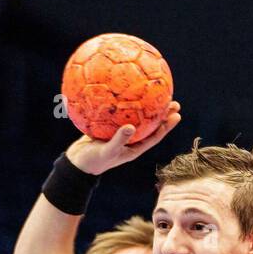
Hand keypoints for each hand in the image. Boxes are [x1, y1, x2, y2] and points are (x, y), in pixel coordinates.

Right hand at [65, 103, 181, 175]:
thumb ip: (118, 140)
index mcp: (134, 148)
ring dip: (145, 107)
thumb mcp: (107, 152)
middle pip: (150, 125)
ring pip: (136, 117)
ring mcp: (120, 133)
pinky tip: (122, 91)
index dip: (166, 126)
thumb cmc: (93, 161)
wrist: (76, 162)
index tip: (177, 115)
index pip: (155, 136)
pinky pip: (118, 114)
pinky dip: (122, 104)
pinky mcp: (108, 127)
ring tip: (153, 93)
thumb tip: (131, 126)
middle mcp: (130, 140)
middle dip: (162, 114)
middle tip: (173, 101)